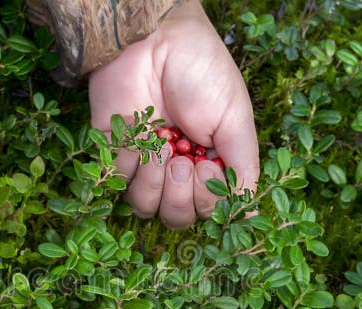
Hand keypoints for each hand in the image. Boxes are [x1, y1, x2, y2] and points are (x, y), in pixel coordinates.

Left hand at [89, 0, 258, 228]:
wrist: (158, 39)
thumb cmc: (202, 73)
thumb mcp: (236, 121)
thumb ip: (242, 170)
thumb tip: (248, 216)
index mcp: (207, 164)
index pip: (206, 211)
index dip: (207, 201)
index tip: (208, 164)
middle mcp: (175, 169)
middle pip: (176, 216)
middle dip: (181, 197)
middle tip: (182, 160)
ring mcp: (143, 162)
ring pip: (144, 207)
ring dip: (155, 184)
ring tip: (162, 148)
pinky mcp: (114, 151)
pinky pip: (118, 182)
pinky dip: (132, 163)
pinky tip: (142, 135)